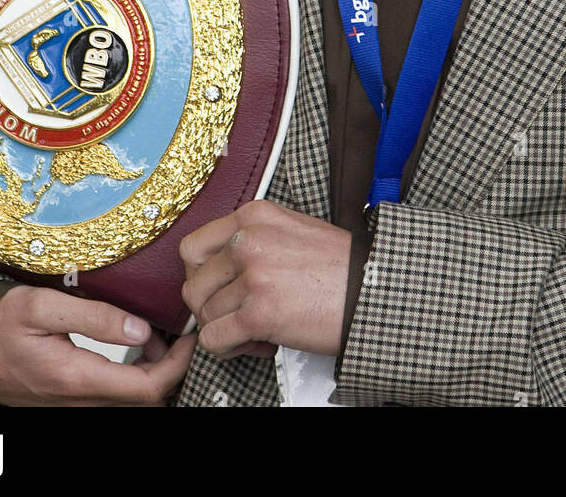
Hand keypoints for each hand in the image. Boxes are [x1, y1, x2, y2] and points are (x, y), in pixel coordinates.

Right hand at [0, 285, 195, 405]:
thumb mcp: (43, 306)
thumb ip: (95, 317)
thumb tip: (141, 330)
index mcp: (76, 379)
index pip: (148, 390)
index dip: (178, 365)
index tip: (189, 336)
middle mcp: (78, 402)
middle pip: (145, 400)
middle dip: (171, 367)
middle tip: (180, 329)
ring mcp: (74, 406)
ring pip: (130, 400)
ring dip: (154, 370)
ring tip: (159, 330)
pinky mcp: (70, 401)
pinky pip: (113, 396)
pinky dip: (135, 374)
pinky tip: (135, 343)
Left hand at [179, 200, 350, 359]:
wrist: (373, 289)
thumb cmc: (340, 265)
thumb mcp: (290, 230)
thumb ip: (252, 240)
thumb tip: (216, 271)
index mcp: (254, 216)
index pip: (192, 248)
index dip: (201, 276)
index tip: (219, 290)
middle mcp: (248, 240)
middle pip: (194, 286)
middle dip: (213, 308)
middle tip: (238, 315)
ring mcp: (253, 275)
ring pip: (205, 316)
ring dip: (227, 329)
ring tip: (257, 328)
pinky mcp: (259, 313)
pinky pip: (214, 340)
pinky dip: (231, 349)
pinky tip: (259, 342)